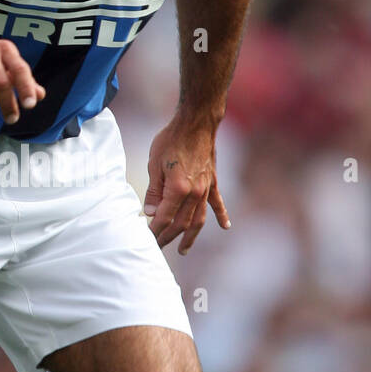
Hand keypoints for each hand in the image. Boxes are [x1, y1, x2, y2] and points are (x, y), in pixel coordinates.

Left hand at [144, 118, 230, 253]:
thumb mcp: (154, 165)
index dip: (154, 231)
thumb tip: (149, 213)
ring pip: (198, 220)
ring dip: (190, 236)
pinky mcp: (212, 182)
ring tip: (183, 249)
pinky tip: (225, 227)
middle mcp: (194, 193)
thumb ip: (153, 192)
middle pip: (181, 223)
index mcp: (177, 189)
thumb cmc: (171, 140)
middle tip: (157, 247)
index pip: (164, 218)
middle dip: (168, 237)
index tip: (145, 238)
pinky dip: (222, 216)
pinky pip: (217, 203)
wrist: (196, 122)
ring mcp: (205, 189)